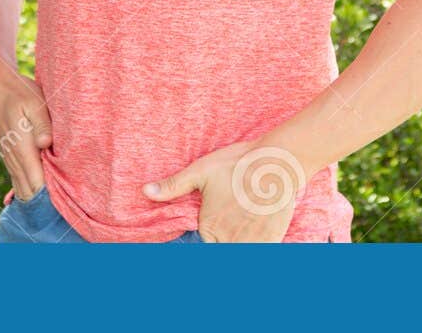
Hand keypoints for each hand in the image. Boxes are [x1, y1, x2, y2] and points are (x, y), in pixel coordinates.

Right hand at [0, 59, 52, 200]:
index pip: (36, 182)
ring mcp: (10, 157)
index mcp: (22, 147)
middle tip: (63, 215)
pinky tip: (31, 201)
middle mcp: (14, 157)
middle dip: (44, 204)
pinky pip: (17, 179)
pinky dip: (26, 191)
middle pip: (28, 191)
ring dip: (35, 199)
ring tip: (52, 214)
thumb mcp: (35, 102)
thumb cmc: (19, 91)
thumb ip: (42, 124)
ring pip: (21, 187)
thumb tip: (45, 145)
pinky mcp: (10, 154)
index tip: (65, 207)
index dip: (49, 197)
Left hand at [142, 141, 304, 241]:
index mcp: (209, 228)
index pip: (199, 252)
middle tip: (221, 238)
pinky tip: (250, 242)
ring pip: (237, 257)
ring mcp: (251, 244)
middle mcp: (229, 241)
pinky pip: (259, 257)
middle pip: (219, 256)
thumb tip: (145, 191)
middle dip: (218, 248)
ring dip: (232, 249)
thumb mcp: (201, 171)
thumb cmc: (236, 165)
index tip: (204, 242)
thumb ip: (174, 186)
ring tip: (233, 241)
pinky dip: (253, 252)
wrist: (276, 164)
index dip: (200, 248)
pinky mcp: (270, 242)